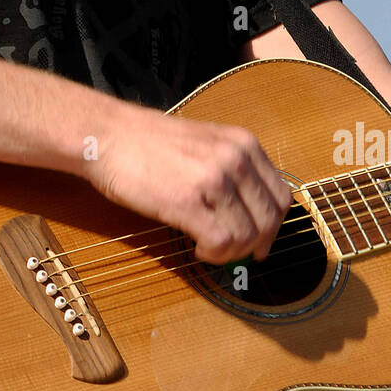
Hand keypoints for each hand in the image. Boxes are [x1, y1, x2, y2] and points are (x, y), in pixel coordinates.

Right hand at [89, 105, 293, 264]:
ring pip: (247, 235)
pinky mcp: (187, 201)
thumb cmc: (151, 143)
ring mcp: (213, 179)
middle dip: (256, 245)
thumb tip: (254, 215)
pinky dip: (214, 254)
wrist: (109, 136)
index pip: (281, 196)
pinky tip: (198, 247)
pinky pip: (221, 242)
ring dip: (231, 252)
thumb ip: (235, 170)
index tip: (259, 242)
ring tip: (207, 247)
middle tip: (234, 253)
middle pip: (269, 220)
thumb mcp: (207, 143)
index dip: (273, 226)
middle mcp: (235, 159)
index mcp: (244, 144)